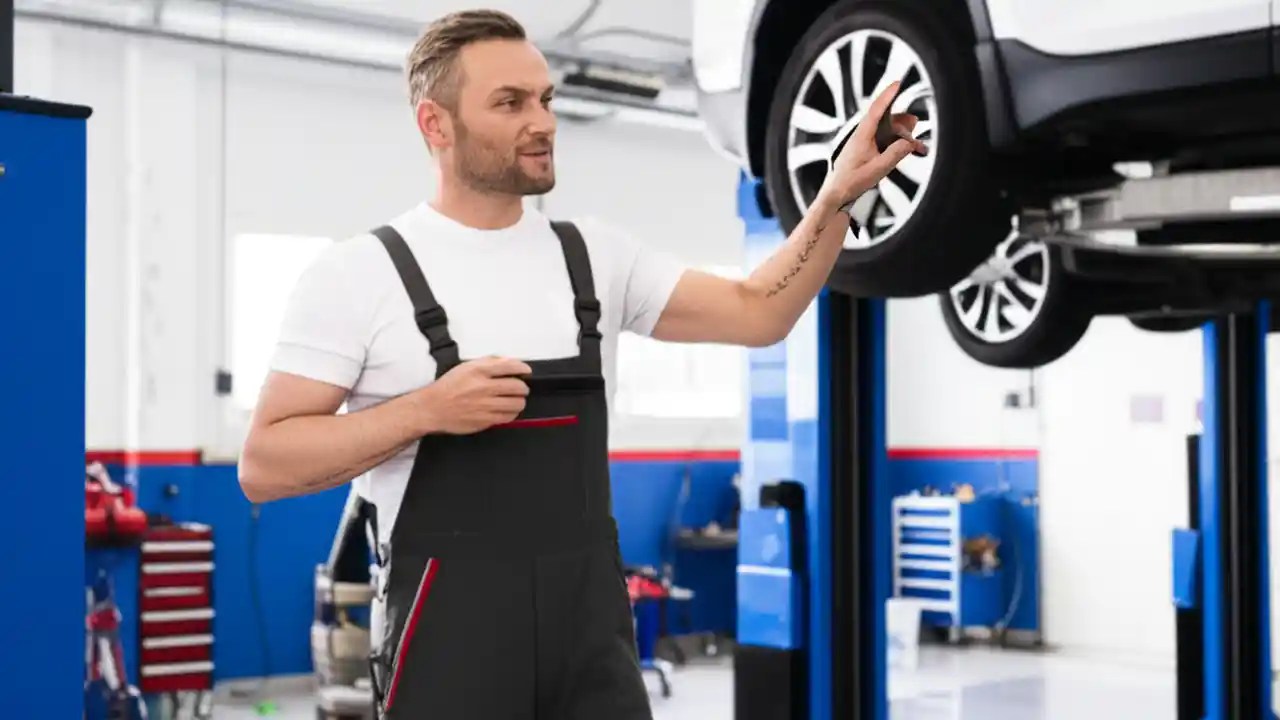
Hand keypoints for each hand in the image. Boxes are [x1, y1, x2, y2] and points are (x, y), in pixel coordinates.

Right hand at [414, 356, 531, 434]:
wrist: (432, 408)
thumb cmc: (448, 387)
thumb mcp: (466, 367)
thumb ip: (488, 363)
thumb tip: (508, 362)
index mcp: (478, 371)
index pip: (510, 366)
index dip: (522, 368)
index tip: (526, 371)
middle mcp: (483, 388)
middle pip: (517, 387)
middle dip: (522, 387)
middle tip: (520, 388)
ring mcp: (485, 405)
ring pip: (516, 404)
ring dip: (519, 401)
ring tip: (515, 400)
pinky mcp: (485, 420)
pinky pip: (508, 417)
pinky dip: (511, 413)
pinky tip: (506, 410)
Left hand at [819, 80, 928, 210]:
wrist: (836, 194)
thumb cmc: (849, 183)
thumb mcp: (877, 170)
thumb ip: (894, 155)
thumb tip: (908, 143)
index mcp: (862, 136)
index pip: (876, 110)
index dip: (887, 95)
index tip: (897, 83)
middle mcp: (862, 136)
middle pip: (885, 120)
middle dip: (902, 120)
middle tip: (915, 123)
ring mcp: (863, 142)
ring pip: (886, 130)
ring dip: (901, 134)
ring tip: (915, 144)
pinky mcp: (865, 150)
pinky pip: (884, 140)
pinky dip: (896, 143)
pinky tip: (904, 150)